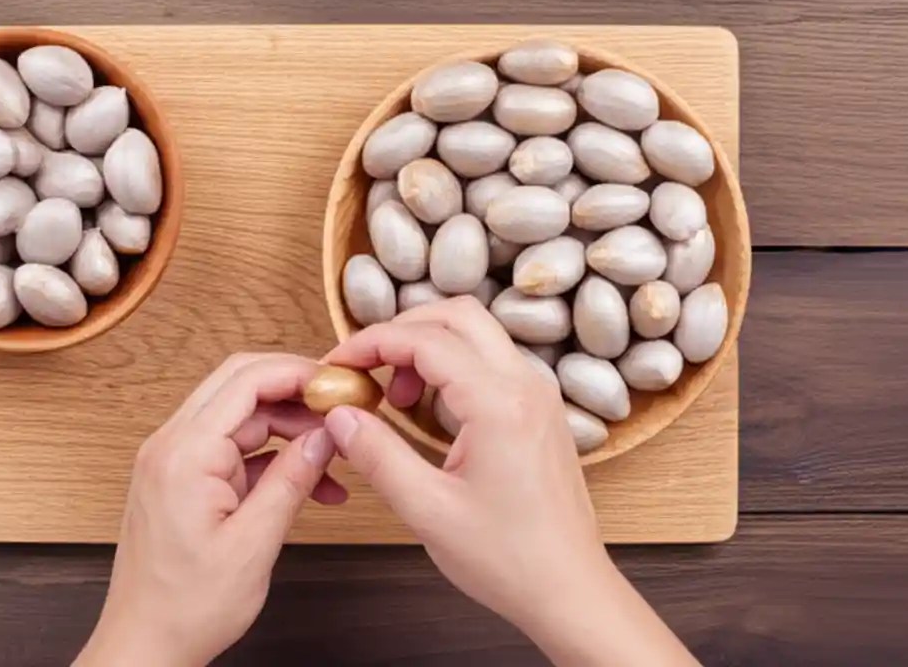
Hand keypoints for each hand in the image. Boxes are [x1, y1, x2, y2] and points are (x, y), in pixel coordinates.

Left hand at [74, 353, 344, 666]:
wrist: (145, 645)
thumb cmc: (185, 608)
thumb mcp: (253, 545)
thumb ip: (291, 482)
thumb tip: (324, 437)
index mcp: (184, 455)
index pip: (245, 380)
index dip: (297, 373)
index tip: (337, 385)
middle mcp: (170, 447)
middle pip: (240, 386)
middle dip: (295, 394)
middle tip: (339, 411)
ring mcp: (172, 462)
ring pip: (240, 418)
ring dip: (288, 430)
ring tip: (332, 461)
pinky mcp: (180, 479)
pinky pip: (231, 449)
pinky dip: (270, 458)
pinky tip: (305, 483)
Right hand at [323, 297, 695, 665]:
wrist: (570, 592)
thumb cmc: (508, 560)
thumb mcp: (427, 510)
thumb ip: (377, 454)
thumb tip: (338, 415)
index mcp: (499, 404)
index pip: (425, 339)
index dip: (371, 343)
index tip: (336, 365)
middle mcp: (526, 386)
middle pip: (457, 315)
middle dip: (401, 331)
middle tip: (363, 369)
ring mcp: (539, 396)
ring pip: (477, 335)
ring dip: (428, 348)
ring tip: (394, 398)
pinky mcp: (541, 411)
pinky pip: (492, 363)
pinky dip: (452, 368)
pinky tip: (427, 411)